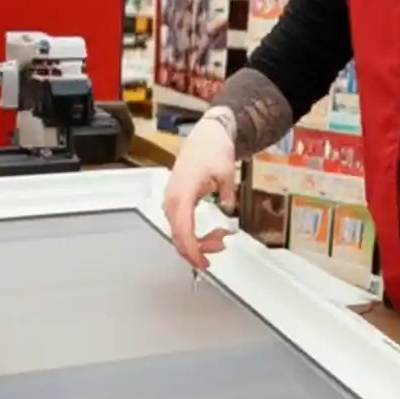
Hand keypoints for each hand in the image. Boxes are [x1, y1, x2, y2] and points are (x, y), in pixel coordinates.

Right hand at [163, 110, 237, 270]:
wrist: (206, 136)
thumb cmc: (213, 150)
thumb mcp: (226, 174)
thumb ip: (227, 195)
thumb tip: (228, 210)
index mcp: (182, 195)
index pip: (184, 231)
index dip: (193, 251)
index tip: (203, 263)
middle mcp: (172, 199)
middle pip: (179, 236)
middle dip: (199, 248)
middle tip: (221, 246)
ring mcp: (171, 199)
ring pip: (178, 232)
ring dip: (197, 240)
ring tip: (219, 237)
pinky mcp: (175, 199)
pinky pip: (180, 224)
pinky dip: (192, 233)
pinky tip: (207, 232)